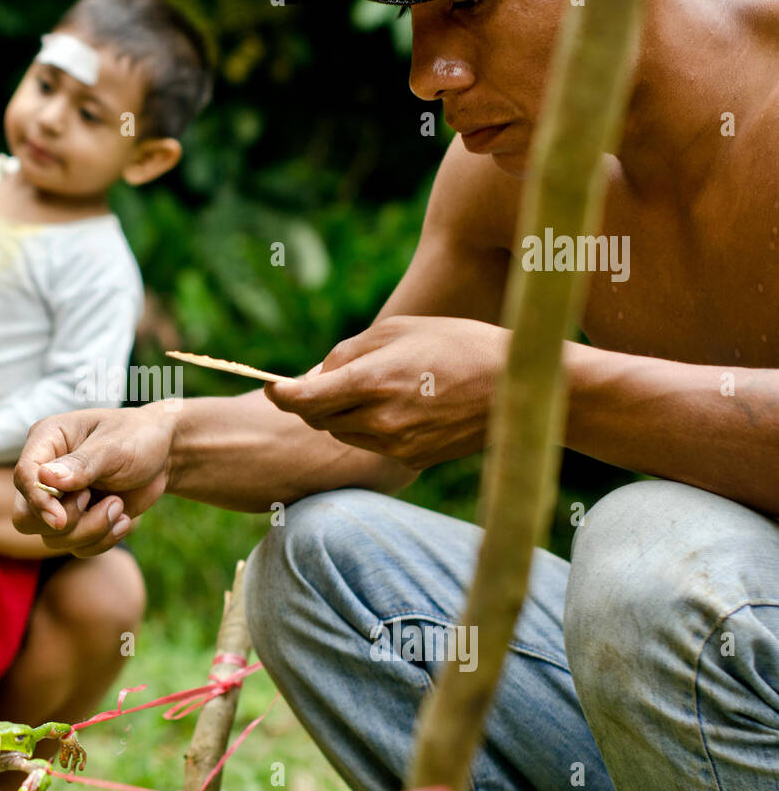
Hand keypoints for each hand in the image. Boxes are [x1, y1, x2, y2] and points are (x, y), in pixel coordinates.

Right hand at [12, 404, 174, 557]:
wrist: (163, 455)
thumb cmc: (138, 438)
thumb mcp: (114, 447)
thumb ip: (81, 464)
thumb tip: (45, 477)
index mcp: (47, 440)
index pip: (24, 475)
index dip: (37, 501)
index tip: (60, 520)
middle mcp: (45, 473)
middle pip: (26, 516)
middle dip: (65, 521)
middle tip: (99, 500)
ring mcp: (59, 500)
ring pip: (53, 538)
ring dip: (92, 530)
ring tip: (119, 506)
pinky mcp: (77, 521)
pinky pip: (77, 548)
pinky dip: (102, 540)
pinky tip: (123, 520)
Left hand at [264, 315, 507, 470]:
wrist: (518, 385)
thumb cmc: (458, 344)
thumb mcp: (398, 329)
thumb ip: (347, 353)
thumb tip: (315, 375)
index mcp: (371, 382)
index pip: (303, 400)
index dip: (280, 394)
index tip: (272, 386)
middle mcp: (379, 420)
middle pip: (319, 419)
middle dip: (314, 401)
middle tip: (326, 380)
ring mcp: (397, 445)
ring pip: (344, 433)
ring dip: (344, 414)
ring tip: (378, 386)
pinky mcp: (413, 460)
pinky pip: (374, 445)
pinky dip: (373, 428)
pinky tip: (403, 405)